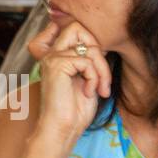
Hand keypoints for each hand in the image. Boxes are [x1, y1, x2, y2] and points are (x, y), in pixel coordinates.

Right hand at [29, 21, 111, 146]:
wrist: (61, 130)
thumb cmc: (75, 111)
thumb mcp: (88, 79)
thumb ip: (91, 60)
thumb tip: (104, 44)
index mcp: (58, 56)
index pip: (78, 30)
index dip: (94, 44)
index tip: (99, 69)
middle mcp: (52, 54)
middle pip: (79, 27)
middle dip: (99, 49)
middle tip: (102, 74)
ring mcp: (53, 58)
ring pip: (90, 47)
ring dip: (102, 69)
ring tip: (100, 89)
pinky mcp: (57, 65)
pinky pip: (87, 61)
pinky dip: (94, 78)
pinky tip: (89, 93)